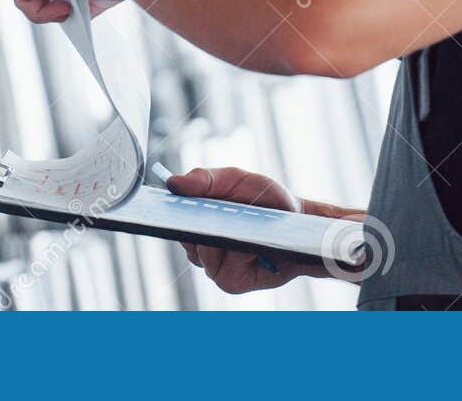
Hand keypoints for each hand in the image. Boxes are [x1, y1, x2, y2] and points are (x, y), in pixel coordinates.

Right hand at [167, 167, 312, 294]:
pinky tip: (253, 244)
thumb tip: (172, 183)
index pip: (170, 220)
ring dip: (222, 238)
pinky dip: (239, 253)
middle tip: (211, 209)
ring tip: (241, 223)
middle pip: (185, 239)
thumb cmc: (264, 200)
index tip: (164, 206)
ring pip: (203, 255)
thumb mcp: (234, 179)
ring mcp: (215, 267)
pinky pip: (225, 269)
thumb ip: (204, 179)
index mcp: (195, 221)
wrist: (298, 221)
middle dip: (198, 224)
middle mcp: (200, 247)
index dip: (165, 214)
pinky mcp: (232, 282)